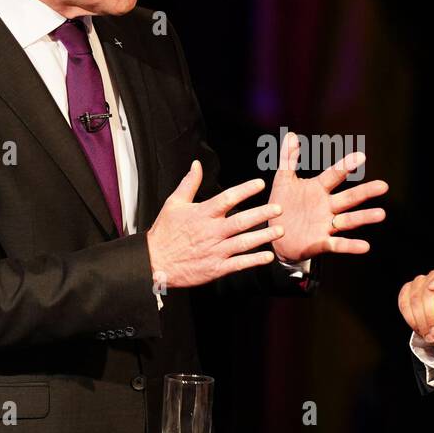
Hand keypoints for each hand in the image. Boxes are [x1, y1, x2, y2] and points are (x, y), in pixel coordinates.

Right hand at [145, 160, 282, 288]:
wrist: (155, 262)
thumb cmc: (165, 232)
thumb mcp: (174, 203)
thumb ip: (189, 183)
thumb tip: (196, 164)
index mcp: (202, 214)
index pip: (227, 198)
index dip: (244, 190)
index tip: (260, 184)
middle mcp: (211, 231)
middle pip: (241, 221)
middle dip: (262, 214)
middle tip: (279, 208)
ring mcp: (215, 250)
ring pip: (243, 243)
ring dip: (263, 236)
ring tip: (279, 230)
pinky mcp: (216, 268)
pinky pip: (238, 264)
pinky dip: (253, 260)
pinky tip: (267, 256)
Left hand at [268, 131, 387, 260]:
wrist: (275, 236)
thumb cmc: (282, 205)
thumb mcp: (283, 182)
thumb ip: (288, 160)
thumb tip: (292, 135)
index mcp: (318, 189)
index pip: (334, 175)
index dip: (346, 166)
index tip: (361, 156)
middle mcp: (327, 206)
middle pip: (348, 198)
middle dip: (365, 192)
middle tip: (384, 186)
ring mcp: (326, 224)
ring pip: (348, 220)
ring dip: (364, 217)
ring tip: (381, 214)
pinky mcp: (321, 243)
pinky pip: (338, 244)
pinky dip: (351, 246)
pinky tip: (365, 247)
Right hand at [397, 269, 433, 352]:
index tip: (433, 288)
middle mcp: (433, 277)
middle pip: (426, 292)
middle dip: (429, 316)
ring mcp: (418, 284)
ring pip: (413, 299)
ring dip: (419, 320)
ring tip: (429, 335)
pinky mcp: (407, 292)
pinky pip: (403, 304)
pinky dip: (410, 319)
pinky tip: (419, 328)